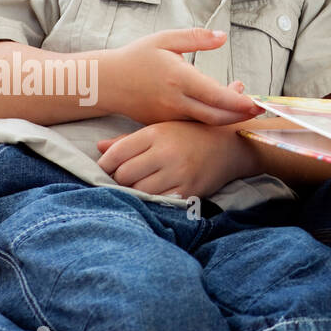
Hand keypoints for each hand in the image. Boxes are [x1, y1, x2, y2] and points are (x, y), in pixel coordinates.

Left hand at [97, 120, 252, 198]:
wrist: (232, 144)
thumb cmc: (191, 134)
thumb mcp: (161, 129)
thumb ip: (129, 140)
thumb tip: (99, 147)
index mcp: (156, 133)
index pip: (115, 155)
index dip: (105, 165)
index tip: (109, 168)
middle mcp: (166, 152)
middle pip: (123, 176)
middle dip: (121, 179)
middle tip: (129, 176)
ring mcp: (178, 173)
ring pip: (138, 191)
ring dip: (136, 190)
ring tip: (144, 183)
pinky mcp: (189, 191)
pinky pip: (158, 201)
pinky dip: (153, 199)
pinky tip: (159, 190)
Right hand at [98, 28, 257, 124]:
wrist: (104, 82)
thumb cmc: (135, 57)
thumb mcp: (165, 39)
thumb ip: (196, 38)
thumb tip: (223, 37)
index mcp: (179, 79)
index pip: (216, 96)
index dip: (240, 102)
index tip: (258, 103)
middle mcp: (175, 102)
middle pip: (215, 116)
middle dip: (240, 116)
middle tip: (259, 110)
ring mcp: (168, 116)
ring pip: (204, 123)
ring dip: (227, 117)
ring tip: (244, 107)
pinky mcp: (162, 123)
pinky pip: (190, 125)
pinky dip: (209, 120)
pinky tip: (220, 111)